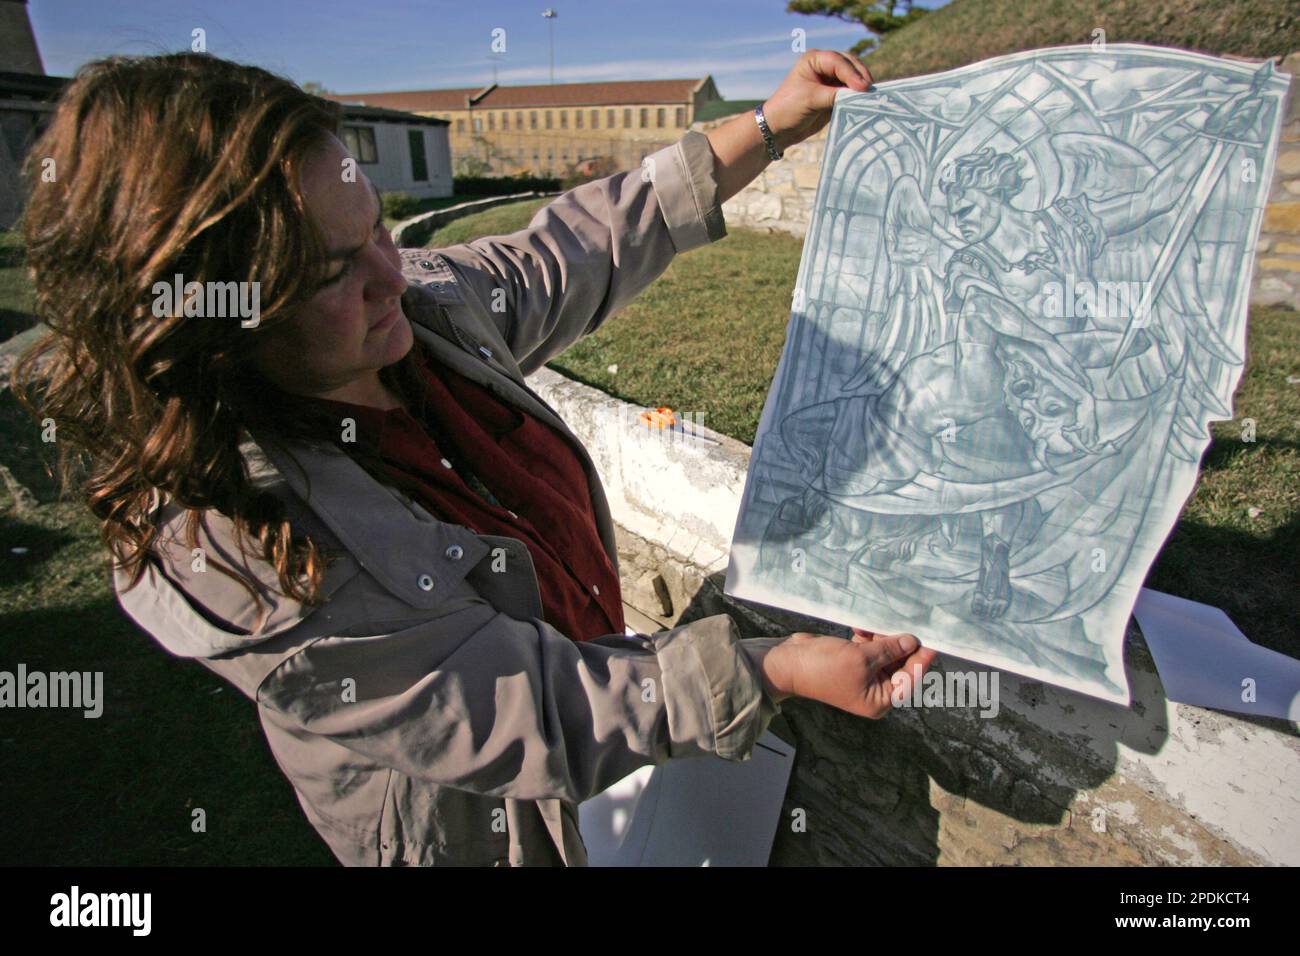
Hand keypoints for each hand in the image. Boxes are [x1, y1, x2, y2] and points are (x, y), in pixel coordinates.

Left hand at [761, 49, 872, 151]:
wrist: (779, 129)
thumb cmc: (789, 109)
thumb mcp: (812, 99)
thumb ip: (836, 95)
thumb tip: (860, 95)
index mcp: (814, 59)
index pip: (838, 61)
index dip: (852, 74)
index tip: (862, 88)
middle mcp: (824, 65)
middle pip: (850, 65)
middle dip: (861, 77)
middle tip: (871, 91)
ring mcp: (831, 78)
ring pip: (853, 77)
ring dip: (862, 86)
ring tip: (872, 97)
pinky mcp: (835, 93)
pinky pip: (851, 91)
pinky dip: (858, 96)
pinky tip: (866, 102)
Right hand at [763, 627, 937, 718]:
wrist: (789, 663)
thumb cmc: (824, 668)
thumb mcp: (861, 658)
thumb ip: (890, 649)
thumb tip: (913, 641)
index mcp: (880, 700)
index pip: (910, 679)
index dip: (921, 659)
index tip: (932, 639)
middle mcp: (875, 690)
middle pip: (899, 665)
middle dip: (898, 644)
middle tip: (900, 624)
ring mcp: (864, 675)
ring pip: (885, 653)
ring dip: (880, 637)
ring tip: (869, 627)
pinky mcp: (853, 661)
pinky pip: (870, 647)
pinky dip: (868, 636)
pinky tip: (859, 628)